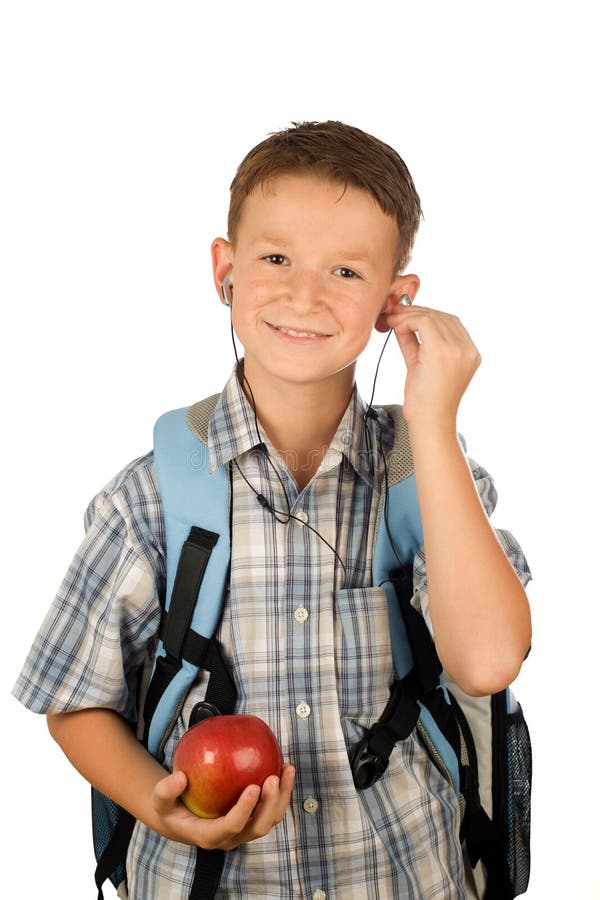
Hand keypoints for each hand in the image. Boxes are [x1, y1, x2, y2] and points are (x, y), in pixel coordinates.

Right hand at [151, 764, 294, 850]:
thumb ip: (166, 790)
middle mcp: (230, 837)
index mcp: (209, 835)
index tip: (253, 786)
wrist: (180, 818)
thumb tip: (181, 777)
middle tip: (273, 777)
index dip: (245, 810)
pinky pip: (271, 808)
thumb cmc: (171, 808)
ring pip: (270, 820)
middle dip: (270, 805)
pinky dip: (281, 790)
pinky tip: (283, 766)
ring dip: (282, 797)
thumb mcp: (159, 800)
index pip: (231, 827)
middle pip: (258, 828)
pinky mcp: (251, 819)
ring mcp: (243, 830)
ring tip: (287, 769)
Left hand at [384, 304, 480, 428]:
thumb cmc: (426, 402)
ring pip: (432, 316)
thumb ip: (415, 342)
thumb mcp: (421, 365)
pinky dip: (407, 321)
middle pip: (442, 316)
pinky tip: (395, 327)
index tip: (405, 316)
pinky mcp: (441, 351)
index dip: (426, 315)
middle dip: (416, 312)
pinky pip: (423, 322)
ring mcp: (458, 349)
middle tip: (394, 314)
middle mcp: (468, 349)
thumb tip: (402, 322)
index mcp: (470, 353)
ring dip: (409, 315)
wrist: (429, 423)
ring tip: (392, 320)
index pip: (450, 322)